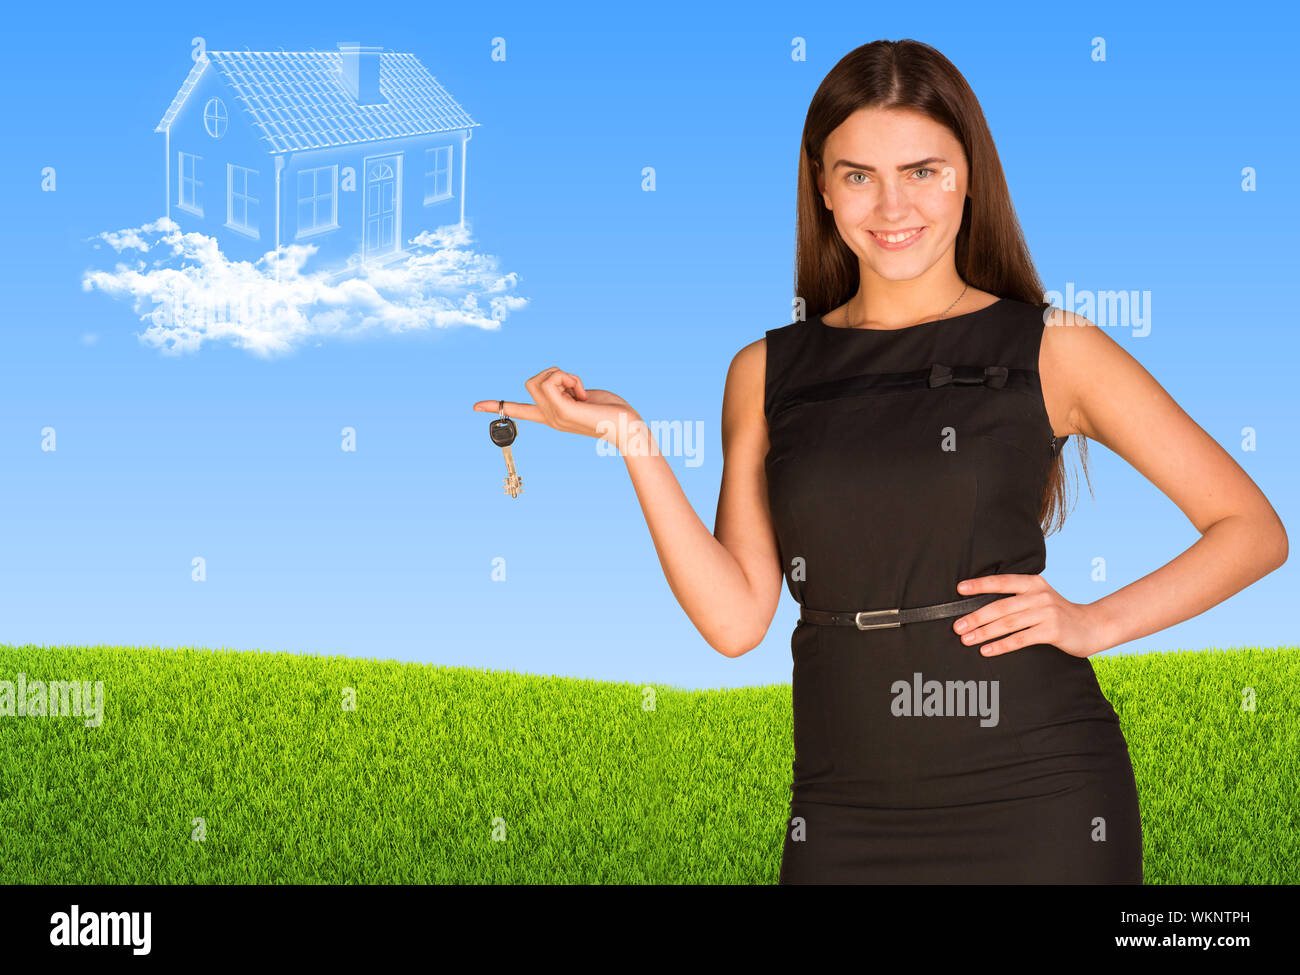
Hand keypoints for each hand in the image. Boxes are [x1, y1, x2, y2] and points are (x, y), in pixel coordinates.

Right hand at [473, 367, 642, 448]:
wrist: (627, 427)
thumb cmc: (613, 410)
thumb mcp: (585, 394)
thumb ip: (568, 387)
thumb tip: (562, 380)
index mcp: (552, 414)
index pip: (519, 410)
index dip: (497, 405)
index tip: (474, 407)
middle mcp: (549, 417)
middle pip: (532, 380)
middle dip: (556, 374)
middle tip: (579, 389)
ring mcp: (554, 416)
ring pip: (540, 378)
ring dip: (564, 375)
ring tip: (582, 392)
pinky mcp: (562, 411)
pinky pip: (552, 380)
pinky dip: (569, 379)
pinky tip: (584, 394)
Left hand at [951, 573, 1110, 657]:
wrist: (1092, 626)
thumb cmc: (1058, 614)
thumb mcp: (1039, 598)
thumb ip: (1017, 599)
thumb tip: (982, 608)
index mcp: (1033, 583)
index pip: (1001, 582)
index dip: (979, 585)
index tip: (959, 589)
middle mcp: (1039, 595)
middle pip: (1000, 606)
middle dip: (975, 617)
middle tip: (957, 627)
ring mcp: (1046, 612)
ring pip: (1008, 623)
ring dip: (984, 633)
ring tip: (966, 640)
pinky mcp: (1052, 630)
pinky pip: (1020, 639)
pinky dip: (1001, 645)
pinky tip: (987, 651)